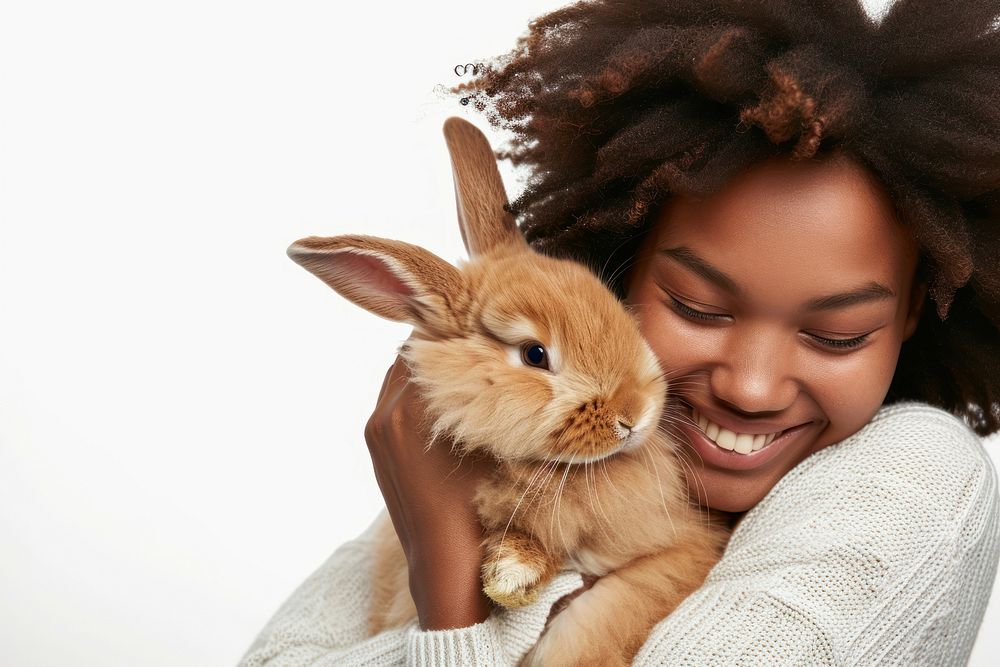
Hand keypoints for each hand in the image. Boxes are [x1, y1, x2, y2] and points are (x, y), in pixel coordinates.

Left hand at [365, 353, 494, 629]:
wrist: (446, 560)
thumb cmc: (479, 504)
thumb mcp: (493, 442)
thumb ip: (487, 394)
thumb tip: (502, 354)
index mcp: (412, 409)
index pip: (425, 341)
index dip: (453, 326)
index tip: (478, 318)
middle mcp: (385, 414)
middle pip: (408, 352)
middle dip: (439, 342)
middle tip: (472, 336)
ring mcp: (376, 430)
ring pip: (397, 375)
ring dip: (425, 366)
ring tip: (460, 365)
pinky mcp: (375, 444)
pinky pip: (391, 399)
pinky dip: (413, 390)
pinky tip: (443, 398)